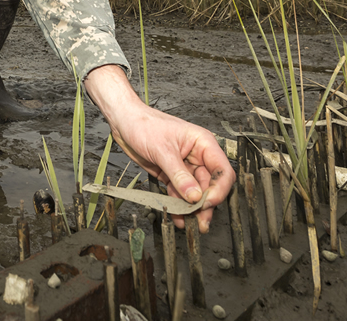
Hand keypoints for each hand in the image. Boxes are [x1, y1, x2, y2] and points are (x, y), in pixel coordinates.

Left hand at [84, 65, 234, 231]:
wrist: (124, 122)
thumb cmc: (144, 125)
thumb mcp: (162, 150)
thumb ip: (179, 175)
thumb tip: (194, 196)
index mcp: (203, 144)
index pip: (222, 170)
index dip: (219, 189)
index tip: (207, 203)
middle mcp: (198, 156)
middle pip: (210, 185)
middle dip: (205, 204)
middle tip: (200, 222)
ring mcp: (185, 166)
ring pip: (195, 192)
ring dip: (192, 209)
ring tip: (189, 224)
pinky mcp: (171, 174)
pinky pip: (179, 193)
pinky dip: (178, 205)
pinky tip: (177, 217)